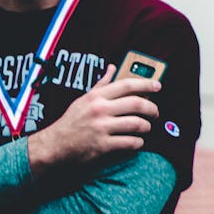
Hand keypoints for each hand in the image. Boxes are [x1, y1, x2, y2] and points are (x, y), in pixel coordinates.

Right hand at [27, 64, 159, 174]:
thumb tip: (112, 67)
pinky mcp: (103, 145)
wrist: (55, 144)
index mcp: (96, 96)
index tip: (157, 85)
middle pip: (136, 104)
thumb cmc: (71, 121)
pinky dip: (138, 142)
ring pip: (137, 124)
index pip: (126, 84)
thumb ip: (101, 85)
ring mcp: (102, 128)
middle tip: (155, 113)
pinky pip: (130, 142)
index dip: (146, 83)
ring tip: (146, 128)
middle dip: (152, 109)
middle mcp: (100, 110)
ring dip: (146, 127)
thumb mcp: (83, 99)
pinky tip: (137, 141)